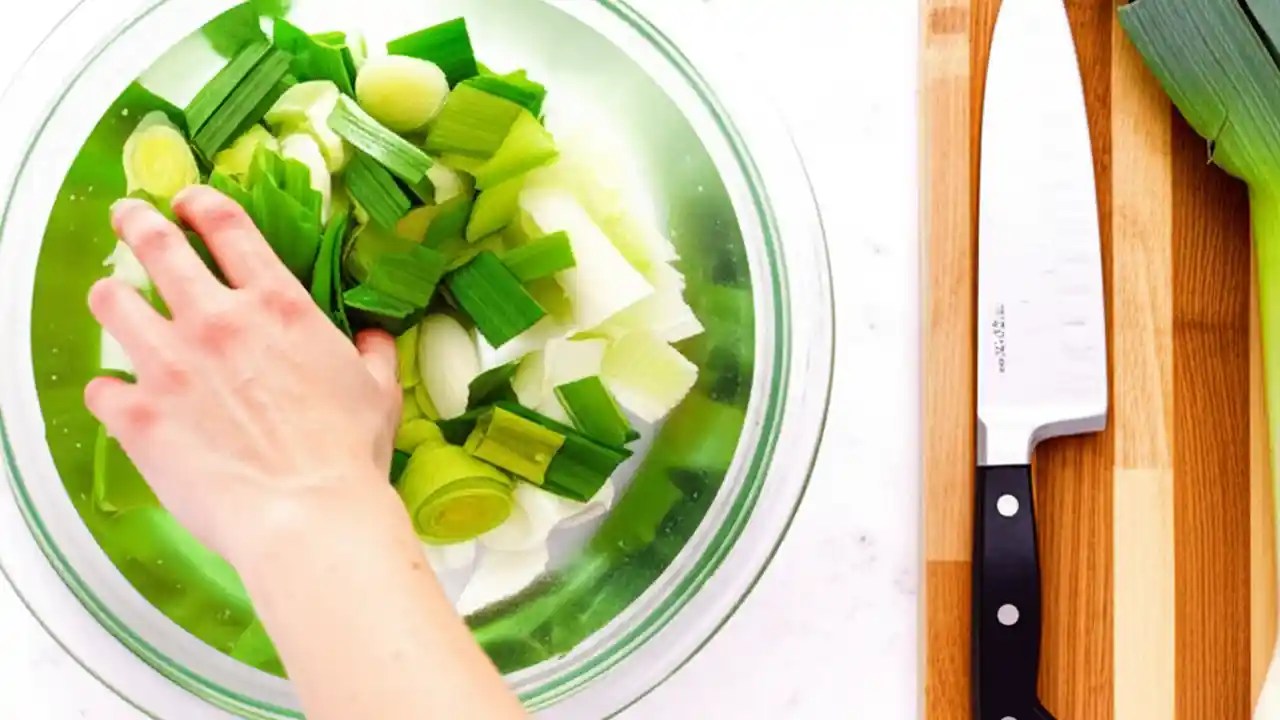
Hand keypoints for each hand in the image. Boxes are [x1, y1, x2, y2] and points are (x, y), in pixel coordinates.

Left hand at [86, 186, 401, 567]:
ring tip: (115, 299)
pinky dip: (109, 390)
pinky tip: (120, 398)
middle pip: (156, 243)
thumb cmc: (349, 456)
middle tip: (131, 217)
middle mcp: (216, 320)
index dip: (200, 204)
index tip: (189, 203)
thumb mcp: (379, 393)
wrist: (308, 517)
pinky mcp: (137, 415)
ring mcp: (169, 365)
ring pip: (112, 302)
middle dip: (137, 221)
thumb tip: (372, 339)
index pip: (226, 225)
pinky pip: (100, 387)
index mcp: (276, 305)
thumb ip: (371, 354)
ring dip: (112, 295)